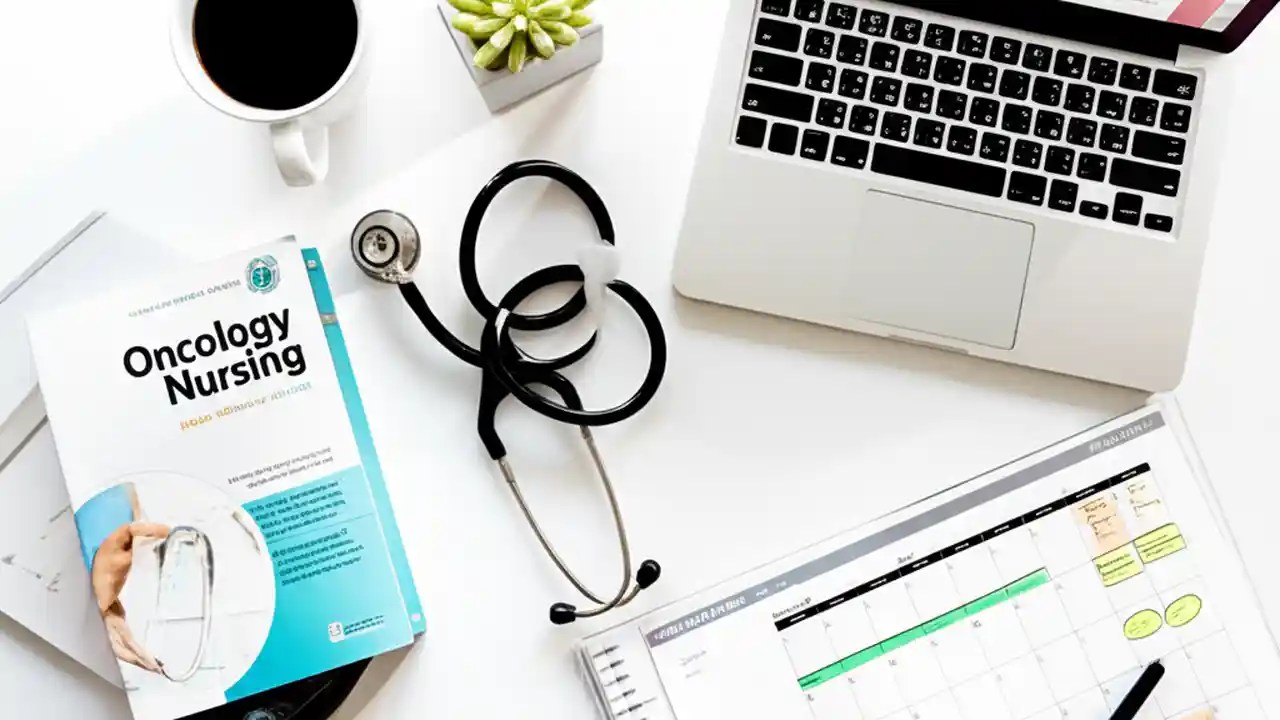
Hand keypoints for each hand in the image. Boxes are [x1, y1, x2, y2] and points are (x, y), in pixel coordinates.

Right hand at [91, 522, 169, 670]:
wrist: (99, 546)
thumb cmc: (111, 542)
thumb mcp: (125, 532)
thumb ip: (144, 529)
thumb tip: (167, 529)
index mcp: (105, 595)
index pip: (117, 629)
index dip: (129, 646)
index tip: (144, 657)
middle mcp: (105, 609)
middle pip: (119, 642)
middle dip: (135, 657)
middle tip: (156, 667)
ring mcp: (109, 612)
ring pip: (119, 642)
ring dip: (135, 656)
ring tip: (155, 667)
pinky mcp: (114, 612)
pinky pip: (121, 634)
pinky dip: (132, 647)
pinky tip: (146, 655)